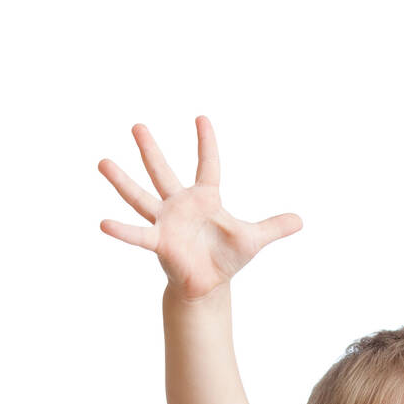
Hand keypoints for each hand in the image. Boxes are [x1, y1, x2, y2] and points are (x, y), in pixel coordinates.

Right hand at [97, 116, 302, 301]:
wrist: (208, 285)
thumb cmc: (226, 258)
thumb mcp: (253, 240)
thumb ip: (274, 227)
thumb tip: (301, 221)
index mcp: (205, 199)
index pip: (208, 164)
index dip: (206, 143)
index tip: (201, 118)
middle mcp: (180, 205)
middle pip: (163, 172)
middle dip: (151, 150)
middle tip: (137, 125)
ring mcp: (166, 222)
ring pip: (141, 197)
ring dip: (122, 181)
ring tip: (102, 162)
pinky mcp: (159, 243)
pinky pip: (138, 235)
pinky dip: (122, 231)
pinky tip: (104, 223)